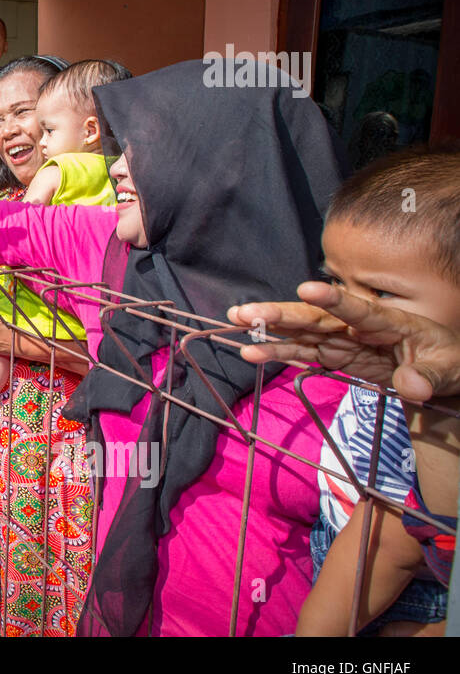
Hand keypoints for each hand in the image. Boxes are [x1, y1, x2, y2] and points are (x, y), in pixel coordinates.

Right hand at [229, 281, 459, 401]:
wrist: (435, 373)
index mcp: (387, 321)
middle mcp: (355, 326)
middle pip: (314, 316)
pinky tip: (251, 352)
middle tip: (244, 311)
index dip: (334, 299)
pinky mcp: (332, 356)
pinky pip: (300, 353)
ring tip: (234, 323)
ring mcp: (340, 340)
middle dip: (280, 313)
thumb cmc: (445, 363)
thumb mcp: (447, 369)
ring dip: (267, 328)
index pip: (359, 309)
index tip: (306, 287)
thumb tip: (411, 386)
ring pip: (299, 331)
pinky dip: (276, 352)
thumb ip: (428, 376)